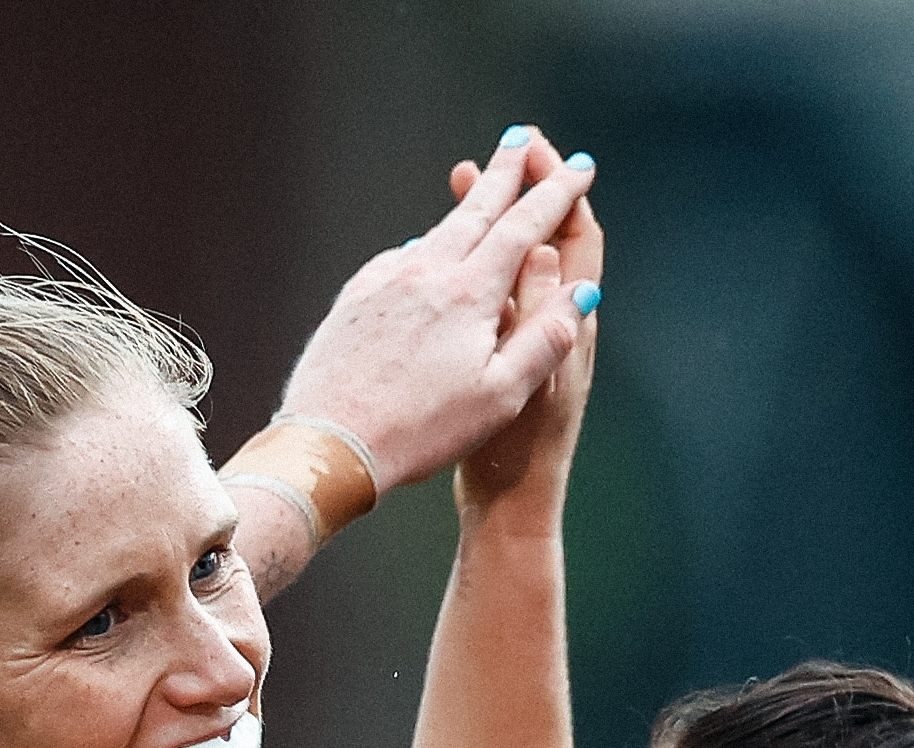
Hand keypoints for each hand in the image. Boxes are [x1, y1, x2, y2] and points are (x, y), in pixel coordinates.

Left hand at [275, 128, 599, 490]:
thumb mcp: (500, 397)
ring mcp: (386, 281)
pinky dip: (423, 247)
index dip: (556, 195)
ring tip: (481, 185)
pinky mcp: (355, 298)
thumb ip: (545, 339)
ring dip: (466, 204)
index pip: (524, 229)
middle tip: (526, 139)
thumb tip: (584, 292)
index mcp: (469, 295)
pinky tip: (424, 252)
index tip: (578, 168)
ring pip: (437, 230)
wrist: (330, 442)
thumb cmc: (420, 430)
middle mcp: (427, 274)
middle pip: (477, 210)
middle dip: (507, 171)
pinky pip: (400, 259)